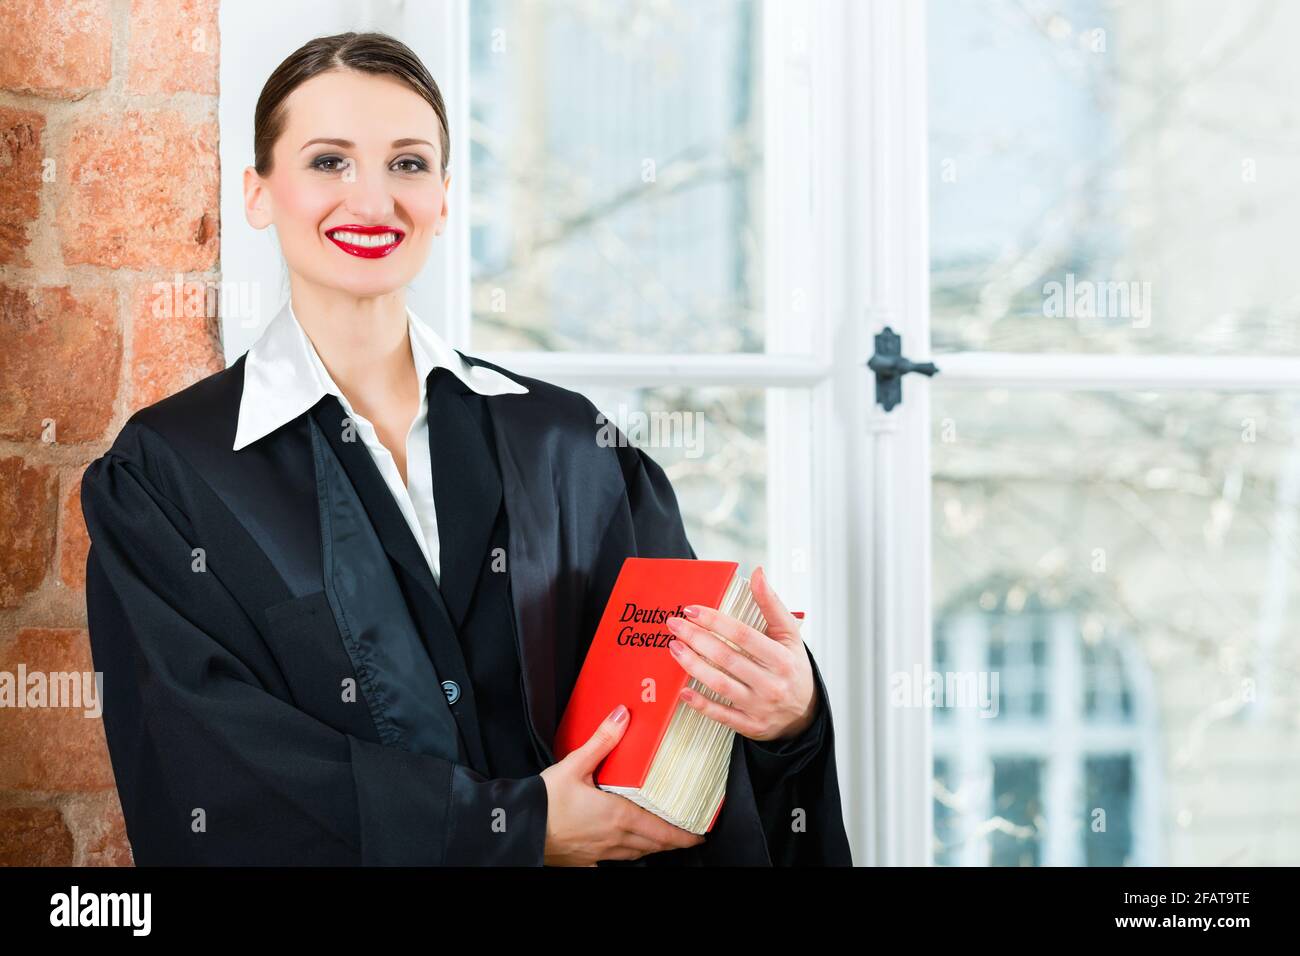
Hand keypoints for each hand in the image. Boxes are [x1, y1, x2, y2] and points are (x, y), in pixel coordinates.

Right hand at [539, 704, 705, 865]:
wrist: (518, 829)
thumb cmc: (546, 801)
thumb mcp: (575, 765)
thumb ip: (602, 741)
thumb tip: (622, 716)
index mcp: (618, 817)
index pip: (661, 830)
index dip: (682, 836)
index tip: (698, 836)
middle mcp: (614, 839)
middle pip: (652, 845)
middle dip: (672, 843)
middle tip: (687, 839)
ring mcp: (599, 853)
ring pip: (635, 855)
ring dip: (651, 848)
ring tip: (660, 841)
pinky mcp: (584, 860)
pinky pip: (613, 861)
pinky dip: (626, 855)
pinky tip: (622, 849)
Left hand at [665, 565, 817, 742]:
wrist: (804, 713)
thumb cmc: (791, 667)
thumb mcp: (789, 635)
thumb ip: (772, 604)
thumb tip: (757, 572)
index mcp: (781, 658)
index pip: (743, 636)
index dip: (715, 621)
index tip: (692, 609)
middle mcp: (771, 683)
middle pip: (726, 658)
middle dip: (696, 639)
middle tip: (674, 625)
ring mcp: (759, 707)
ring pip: (720, 684)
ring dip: (692, 665)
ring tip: (674, 648)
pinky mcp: (749, 725)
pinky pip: (720, 714)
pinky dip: (700, 703)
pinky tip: (682, 691)